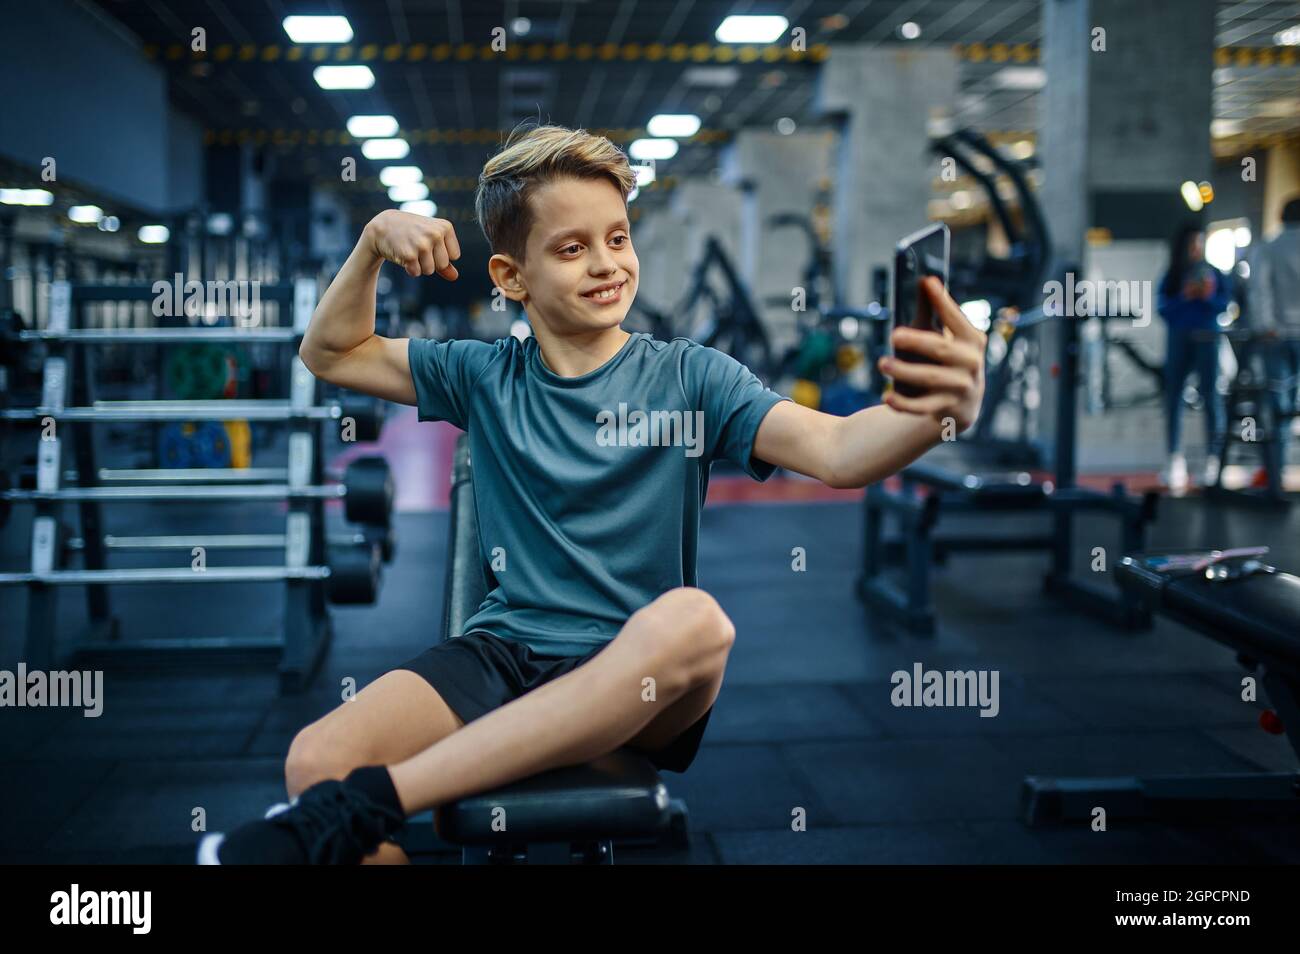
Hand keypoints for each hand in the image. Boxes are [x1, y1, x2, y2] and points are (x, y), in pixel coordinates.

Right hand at [365, 209, 460, 279]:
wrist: (383, 226)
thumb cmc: (412, 233)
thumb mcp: (431, 240)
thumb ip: (446, 259)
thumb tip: (454, 277)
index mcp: (445, 227)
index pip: (454, 256)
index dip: (440, 254)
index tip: (429, 242)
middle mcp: (435, 234)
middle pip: (442, 265)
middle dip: (431, 262)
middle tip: (417, 247)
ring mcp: (422, 244)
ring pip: (429, 271)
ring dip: (419, 266)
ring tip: (410, 250)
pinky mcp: (409, 254)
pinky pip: (416, 273)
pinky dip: (409, 268)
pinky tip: (403, 254)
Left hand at [879, 276, 985, 432]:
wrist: (964, 403)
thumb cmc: (949, 360)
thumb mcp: (947, 337)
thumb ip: (934, 311)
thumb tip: (925, 280)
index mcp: (972, 340)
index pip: (955, 318)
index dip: (942, 301)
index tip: (927, 282)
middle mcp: (971, 363)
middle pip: (941, 349)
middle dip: (917, 341)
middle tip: (894, 335)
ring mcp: (961, 388)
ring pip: (930, 378)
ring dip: (904, 371)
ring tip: (882, 363)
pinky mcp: (947, 408)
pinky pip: (922, 407)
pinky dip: (903, 403)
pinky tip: (887, 396)